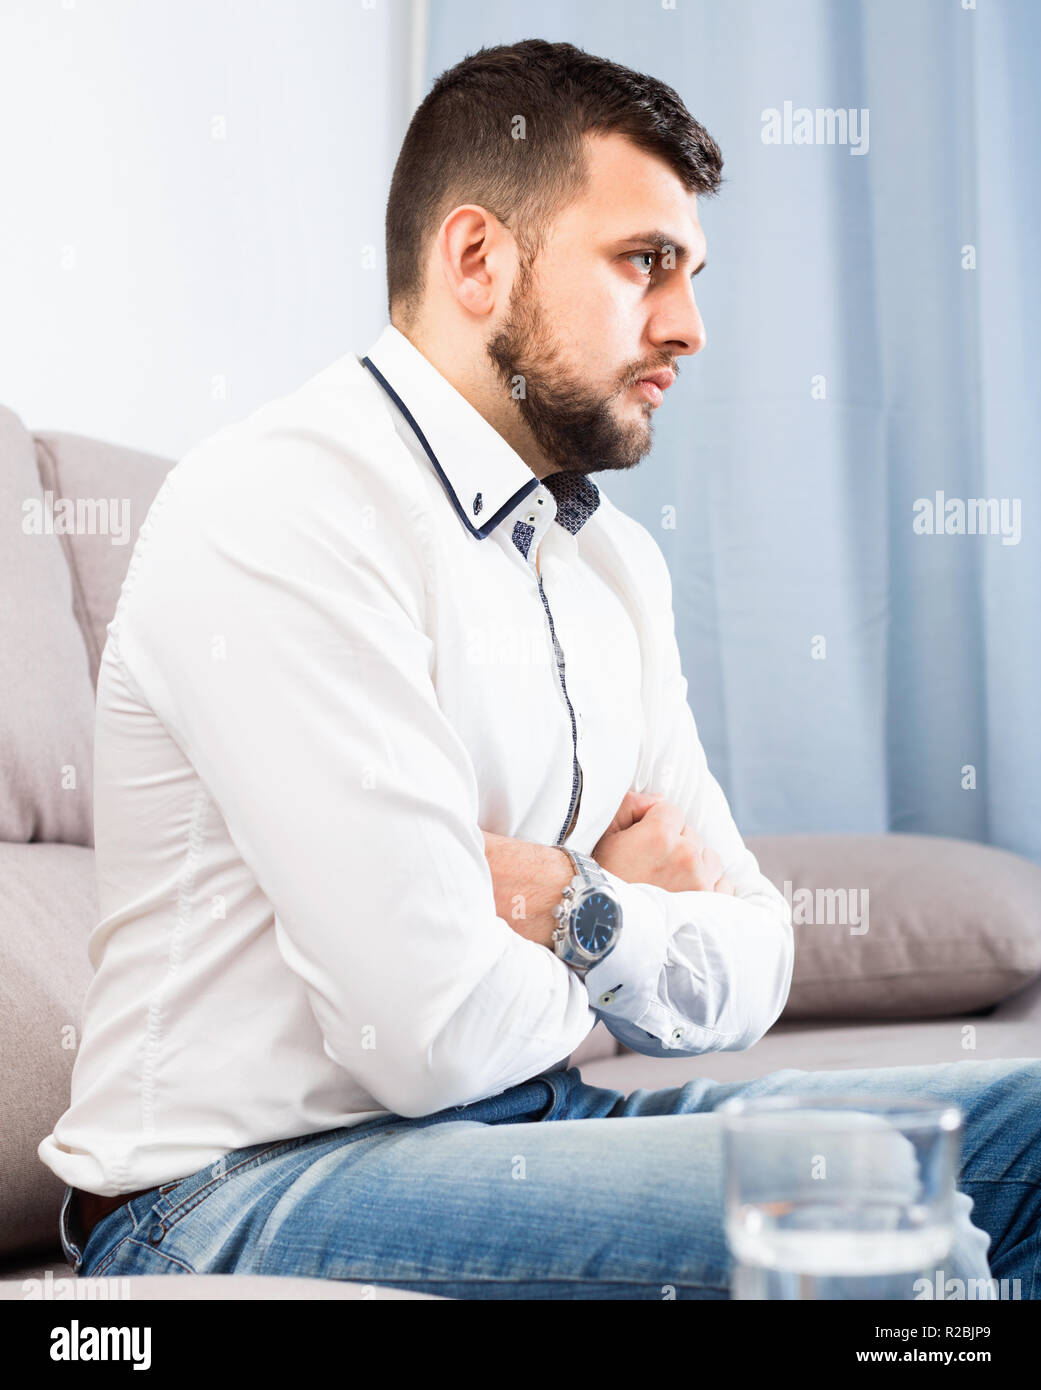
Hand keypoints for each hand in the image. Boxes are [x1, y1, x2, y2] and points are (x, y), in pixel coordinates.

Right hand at [592, 790, 735, 895]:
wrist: (602, 925)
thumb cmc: (602, 880)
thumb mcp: (605, 836)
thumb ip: (630, 806)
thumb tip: (659, 799)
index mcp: (660, 834)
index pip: (671, 810)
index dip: (655, 823)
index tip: (643, 841)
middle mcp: (685, 854)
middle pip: (690, 833)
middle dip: (675, 843)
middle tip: (652, 864)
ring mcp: (701, 881)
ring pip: (709, 856)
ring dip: (694, 862)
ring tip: (670, 879)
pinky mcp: (710, 904)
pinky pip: (723, 882)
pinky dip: (709, 884)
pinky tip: (687, 891)